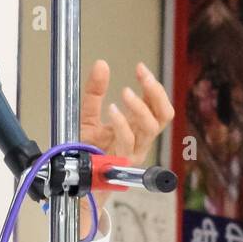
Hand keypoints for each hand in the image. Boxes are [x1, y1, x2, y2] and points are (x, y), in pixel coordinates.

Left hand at [79, 60, 173, 205]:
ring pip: (152, 128)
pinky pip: (129, 141)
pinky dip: (122, 124)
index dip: (153, 86)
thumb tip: (101, 64)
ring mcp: (135, 152)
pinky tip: (112, 110)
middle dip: (156, 93)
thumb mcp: (88, 115)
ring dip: (141, 108)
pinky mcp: (124, 163)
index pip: (157, 104)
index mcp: (138, 126)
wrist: (78, 177)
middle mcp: (141, 139)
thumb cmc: (87, 150)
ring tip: (125, 93)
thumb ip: (94, 92)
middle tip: (143, 77)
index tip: (140, 68)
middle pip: (164, 115)